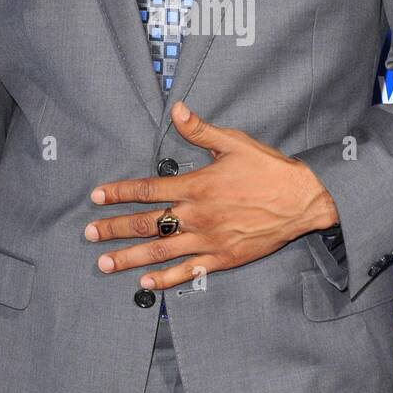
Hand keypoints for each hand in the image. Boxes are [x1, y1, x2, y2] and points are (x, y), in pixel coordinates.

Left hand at [85, 99, 338, 289]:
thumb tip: (177, 108)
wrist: (303, 201)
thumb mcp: (234, 142)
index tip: (97, 197)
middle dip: (114, 229)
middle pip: (147, 224)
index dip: (119, 193)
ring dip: (129, 258)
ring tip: (104, 264)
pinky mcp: (222, 258)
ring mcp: (209, 240)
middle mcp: (197, 216)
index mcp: (197, 186)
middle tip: (89, 234)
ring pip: (161, 252)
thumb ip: (200, 130)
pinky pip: (188, 272)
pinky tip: (144, 284)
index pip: (148, 190)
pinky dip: (165, 280)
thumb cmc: (269, 169)